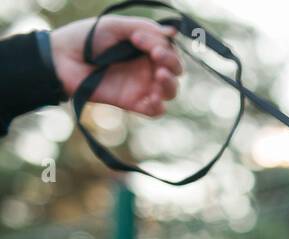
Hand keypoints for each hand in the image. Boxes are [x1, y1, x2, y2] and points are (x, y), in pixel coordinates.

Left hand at [50, 16, 182, 116]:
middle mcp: (146, 68)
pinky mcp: (132, 103)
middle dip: (172, 63)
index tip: (139, 39)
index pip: (170, 50)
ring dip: (170, 84)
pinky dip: (159, 105)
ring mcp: (141, 86)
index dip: (164, 45)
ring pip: (170, 91)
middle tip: (156, 56)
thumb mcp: (115, 25)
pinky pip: (156, 110)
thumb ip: (144, 28)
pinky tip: (152, 97)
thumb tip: (173, 33)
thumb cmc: (84, 38)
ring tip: (159, 76)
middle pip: (176, 71)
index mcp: (145, 49)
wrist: (60, 59)